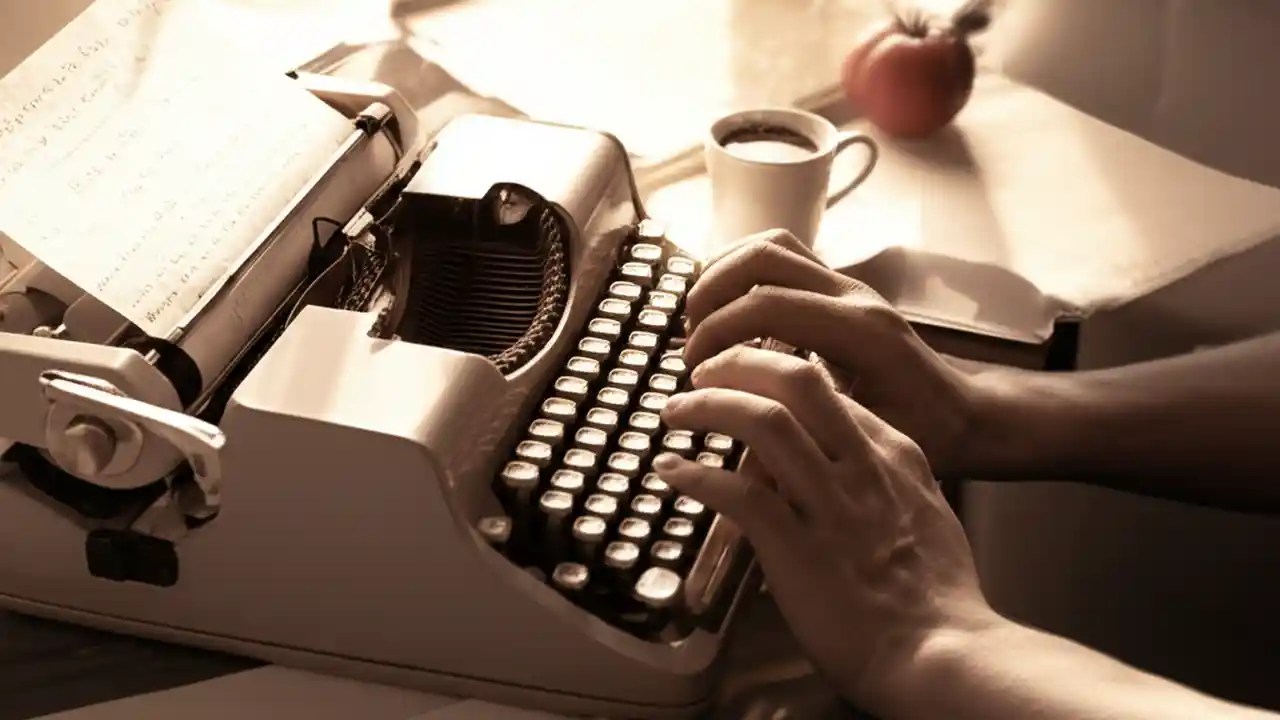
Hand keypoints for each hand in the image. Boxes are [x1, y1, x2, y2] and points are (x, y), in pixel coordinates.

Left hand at [654, 347, 998, 714]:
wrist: (941, 655)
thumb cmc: (937, 601)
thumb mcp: (928, 517)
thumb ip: (888, 483)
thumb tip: (852, 469)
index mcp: (894, 458)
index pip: (830, 389)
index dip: (777, 374)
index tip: (746, 379)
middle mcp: (862, 470)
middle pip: (797, 381)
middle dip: (741, 365)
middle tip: (705, 370)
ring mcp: (831, 506)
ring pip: (765, 421)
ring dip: (710, 406)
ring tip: (678, 411)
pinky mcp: (798, 549)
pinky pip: (739, 494)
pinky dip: (696, 477)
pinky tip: (672, 472)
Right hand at [682, 230, 985, 477]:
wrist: (964, 415)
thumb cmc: (922, 436)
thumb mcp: (860, 442)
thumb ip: (805, 432)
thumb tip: (732, 442)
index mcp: (860, 332)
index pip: (767, 306)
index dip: (717, 334)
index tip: (695, 373)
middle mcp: (854, 295)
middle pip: (761, 259)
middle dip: (710, 298)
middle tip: (692, 348)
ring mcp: (848, 284)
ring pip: (769, 245)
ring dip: (721, 276)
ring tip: (701, 324)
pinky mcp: (840, 286)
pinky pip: (781, 254)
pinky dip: (740, 272)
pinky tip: (726, 313)